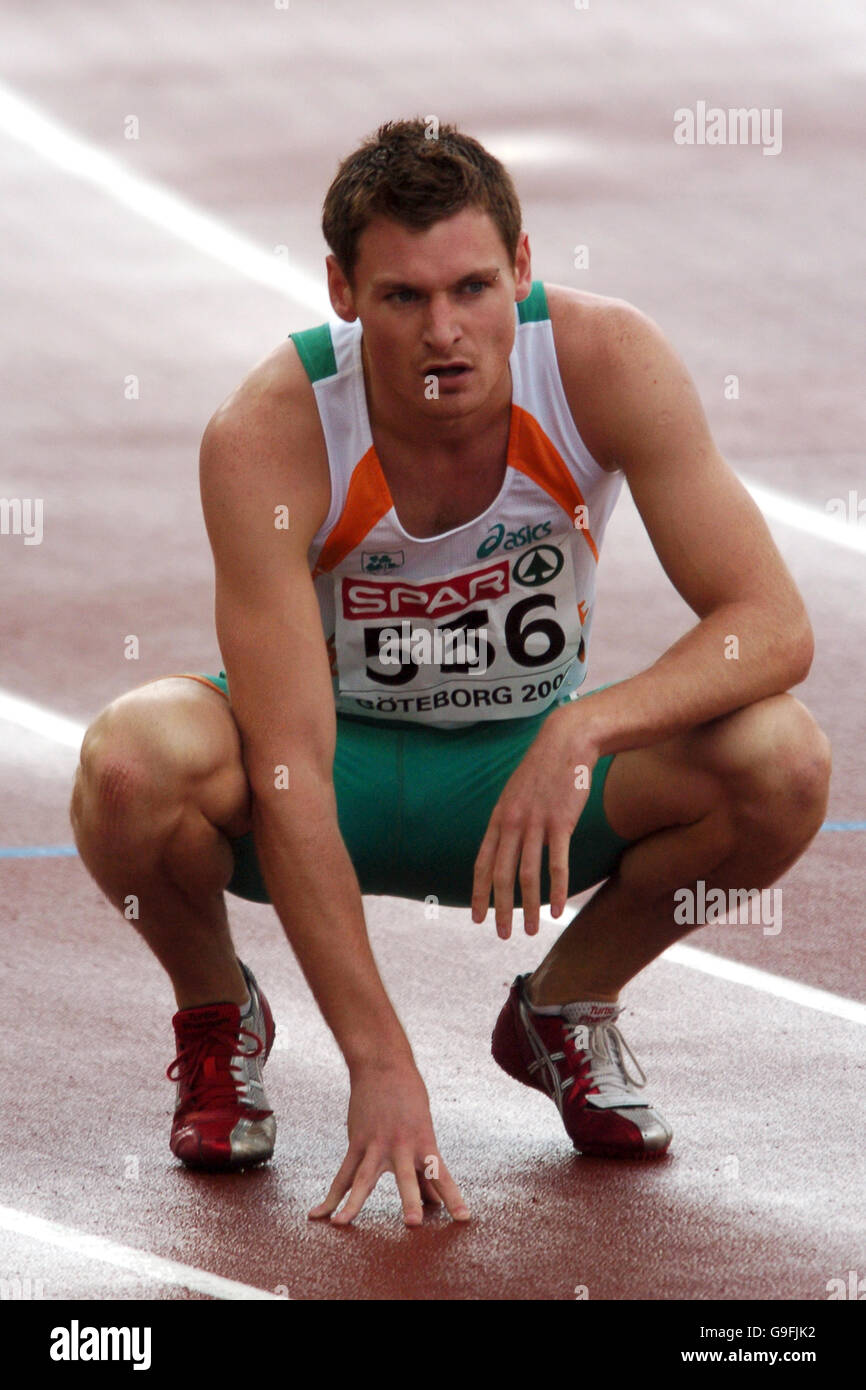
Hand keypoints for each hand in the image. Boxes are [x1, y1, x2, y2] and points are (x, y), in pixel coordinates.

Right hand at [308, 1061, 469, 1226]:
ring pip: (363, 1178)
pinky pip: (342, 1175)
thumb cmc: (409, 1098)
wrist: (382, 1065)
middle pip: (406, 1177)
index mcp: (424, 1142)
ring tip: (341, 1224)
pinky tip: (319, 1214)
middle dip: (410, 1199)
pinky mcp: (356, 1142)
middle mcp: (401, 1146)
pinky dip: (332, 1196)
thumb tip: (435, 1202)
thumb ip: (425, 1167)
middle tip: (413, 1222)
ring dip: (353, 1204)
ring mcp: (375, 1145)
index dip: (453, 1198)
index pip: (442, 1175)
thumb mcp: (423, 1129)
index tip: (464, 1219)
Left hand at [471, 705, 595, 937]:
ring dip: (528, 907)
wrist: (566, 741)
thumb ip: (509, 819)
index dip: (478, 893)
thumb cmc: (544, 769)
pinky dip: (556, 890)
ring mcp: (535, 823)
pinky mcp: (561, 822)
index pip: (482, 863)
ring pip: (527, 875)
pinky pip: (557, 863)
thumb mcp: (516, 793)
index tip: (477, 917)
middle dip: (500, 909)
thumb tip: (505, 844)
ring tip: (529, 930)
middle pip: (501, 875)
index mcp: (498, 818)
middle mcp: (512, 823)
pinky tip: (555, 911)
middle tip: (502, 934)